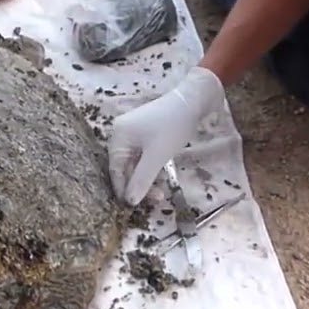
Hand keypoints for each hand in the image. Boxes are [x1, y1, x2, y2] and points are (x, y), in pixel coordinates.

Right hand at [107, 66, 225, 204]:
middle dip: (138, 185)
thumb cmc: (172, 127)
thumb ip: (141, 180)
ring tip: (161, 193)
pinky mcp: (146, 133)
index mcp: (118, 138)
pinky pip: (143, 156)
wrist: (193, 100)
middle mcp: (121, 135)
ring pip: (135, 163)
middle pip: (125, 168)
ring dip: (146, 178)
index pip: (115, 171)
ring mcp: (133, 133)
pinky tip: (160, 178)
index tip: (134, 208)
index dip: (124, 190)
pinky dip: (150, 168)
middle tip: (156, 200)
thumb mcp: (157, 157)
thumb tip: (129, 202)